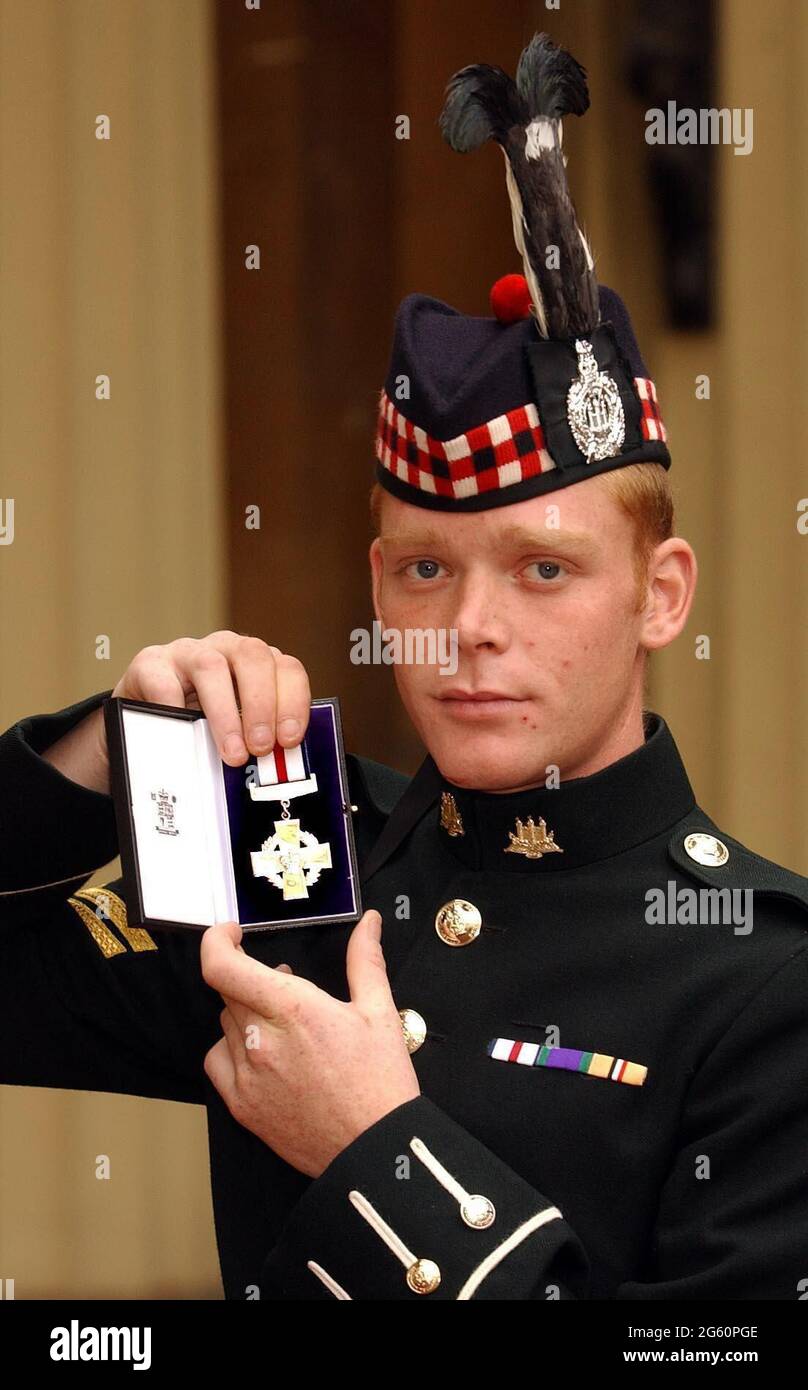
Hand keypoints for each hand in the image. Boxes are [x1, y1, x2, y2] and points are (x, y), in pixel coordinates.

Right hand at [43, 631, 310, 793]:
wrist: (146, 722)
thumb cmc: (200, 726)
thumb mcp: (237, 729)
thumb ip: (259, 739)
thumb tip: (280, 773)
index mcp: (256, 663)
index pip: (287, 667)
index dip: (293, 702)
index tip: (289, 739)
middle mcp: (225, 649)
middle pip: (253, 656)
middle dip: (262, 704)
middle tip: (261, 747)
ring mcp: (186, 652)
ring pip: (210, 666)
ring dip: (225, 713)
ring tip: (231, 753)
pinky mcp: (150, 663)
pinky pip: (163, 681)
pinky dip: (174, 709)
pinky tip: (182, 737)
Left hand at [200, 910, 420, 1177]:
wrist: (375, 1150)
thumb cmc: (381, 1082)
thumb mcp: (379, 1012)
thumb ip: (365, 959)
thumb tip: (368, 921)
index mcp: (293, 1009)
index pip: (222, 966)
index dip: (216, 941)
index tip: (232, 934)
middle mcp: (261, 1040)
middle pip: (229, 991)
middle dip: (252, 978)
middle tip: (286, 986)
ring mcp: (247, 1076)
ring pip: (225, 1023)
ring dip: (245, 1013)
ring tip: (282, 1024)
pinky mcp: (242, 1106)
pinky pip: (218, 1061)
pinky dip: (232, 1049)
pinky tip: (261, 1053)